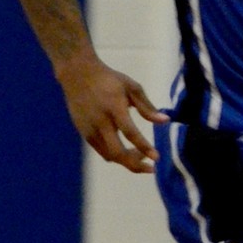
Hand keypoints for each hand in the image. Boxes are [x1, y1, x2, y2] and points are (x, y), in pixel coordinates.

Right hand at [56, 53, 168, 171]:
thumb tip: (165, 121)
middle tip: (151, 168)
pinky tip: (126, 151)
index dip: (144, 147)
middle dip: (135, 165)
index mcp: (114, 107)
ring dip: (127, 161)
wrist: (77, 74)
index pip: (130, 132)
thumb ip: (147, 107)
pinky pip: (101, 151)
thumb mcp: (131, 87)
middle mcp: (100, 121)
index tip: (157, 158)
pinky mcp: (83, 133)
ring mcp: (89, 129)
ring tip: (141, 156)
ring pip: (109, 155)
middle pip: (117, 152)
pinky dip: (115, 155)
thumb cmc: (109, 80)